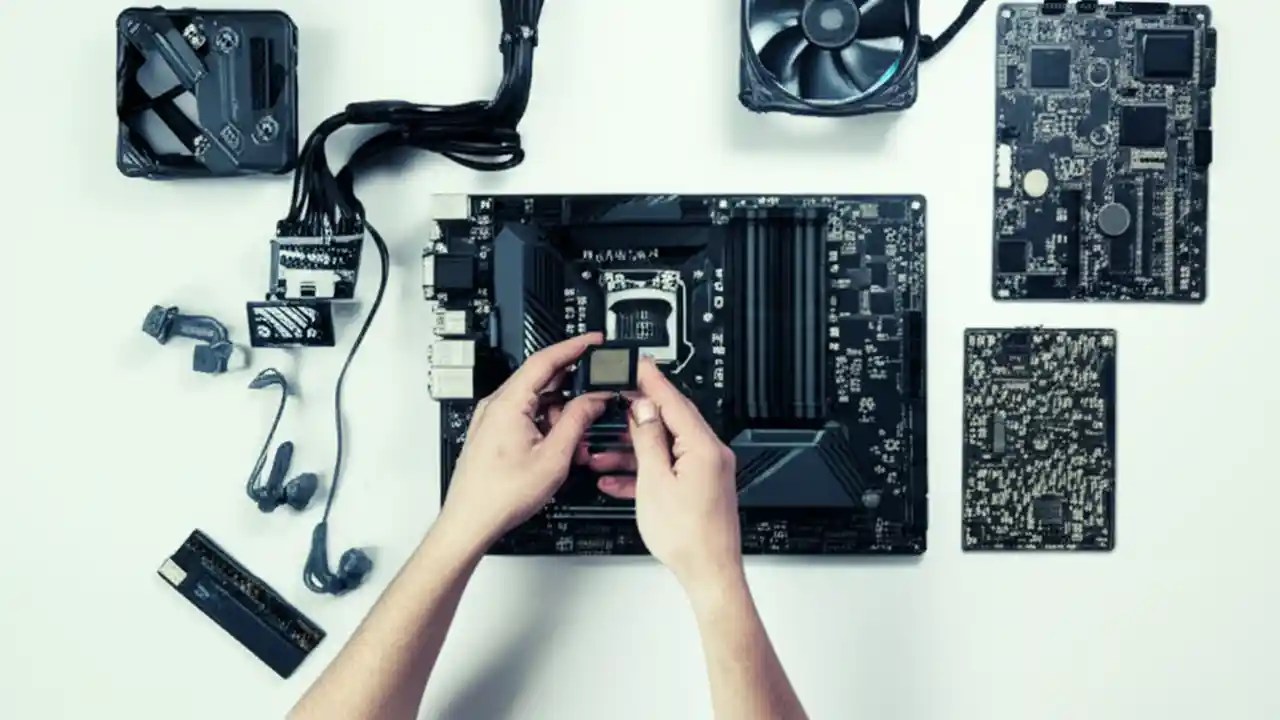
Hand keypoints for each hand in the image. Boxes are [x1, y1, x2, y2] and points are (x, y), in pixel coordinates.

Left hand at [436, 333, 608, 552]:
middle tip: (599, 392)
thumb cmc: (499, 495)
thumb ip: (578, 421)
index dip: (574, 346)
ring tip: (580, 438)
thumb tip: (595, 398)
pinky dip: (548, 426)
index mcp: (508, 403)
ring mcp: (492, 419)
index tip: (594, 340)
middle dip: (574, 388)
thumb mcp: (553, 457)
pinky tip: (563, 446)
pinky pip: (526, 417)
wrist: (470, 522)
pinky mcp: (493, 433)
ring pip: (536, 402)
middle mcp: (496, 405)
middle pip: (542, 380)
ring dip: (562, 414)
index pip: (546, 359)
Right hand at [595, 359, 742, 592]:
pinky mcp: (700, 487)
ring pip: (665, 448)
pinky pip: (668, 469)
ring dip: (633, 450)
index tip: (635, 363)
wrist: (708, 574)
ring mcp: (707, 471)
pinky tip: (617, 480)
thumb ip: (648, 441)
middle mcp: (711, 454)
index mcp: (704, 447)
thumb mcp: (656, 482)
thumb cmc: (689, 537)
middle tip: (614, 399)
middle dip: (637, 414)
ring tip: (601, 452)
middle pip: (669, 421)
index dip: (650, 380)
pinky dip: (644, 471)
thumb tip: (644, 410)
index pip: (673, 400)